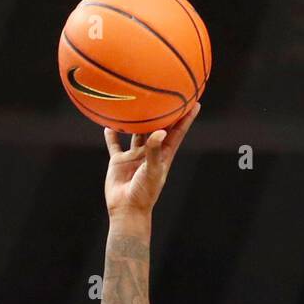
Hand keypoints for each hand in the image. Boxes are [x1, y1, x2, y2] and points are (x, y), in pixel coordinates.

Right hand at [103, 101, 200, 219]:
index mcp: (163, 155)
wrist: (126, 210)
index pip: (177, 133)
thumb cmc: (144, 194)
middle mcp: (149, 153)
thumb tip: (159, 132)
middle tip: (167, 94)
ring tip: (136, 102)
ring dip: (137, 120)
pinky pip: (115, 145)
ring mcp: (134, 156)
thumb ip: (154, 152)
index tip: (195, 103)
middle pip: (158, 128)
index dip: (186, 118)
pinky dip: (112, 135)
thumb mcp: (152, 172)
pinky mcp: (119, 161)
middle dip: (163, 113)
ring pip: (136, 133)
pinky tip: (109, 124)